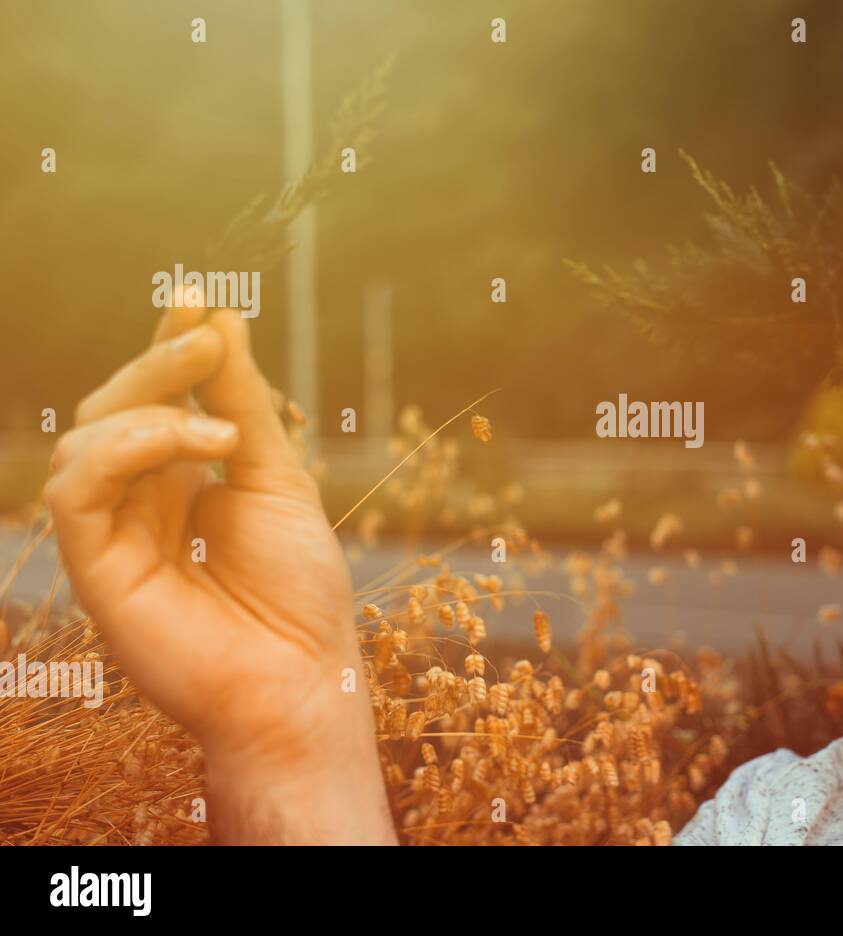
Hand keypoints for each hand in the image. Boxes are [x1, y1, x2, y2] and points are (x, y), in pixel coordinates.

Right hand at [44, 306, 395, 843]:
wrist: (300, 677)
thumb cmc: (298, 588)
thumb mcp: (277, 479)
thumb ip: (243, 405)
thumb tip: (220, 320)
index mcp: (183, 479)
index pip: (157, 396)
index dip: (168, 346)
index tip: (195, 301)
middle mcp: (140, 499)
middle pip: (116, 405)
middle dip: (158, 362)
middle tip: (201, 334)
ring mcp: (113, 530)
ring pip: (87, 436)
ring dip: (147, 403)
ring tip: (219, 424)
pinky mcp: (92, 564)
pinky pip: (76, 487)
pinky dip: (126, 448)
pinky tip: (191, 443)